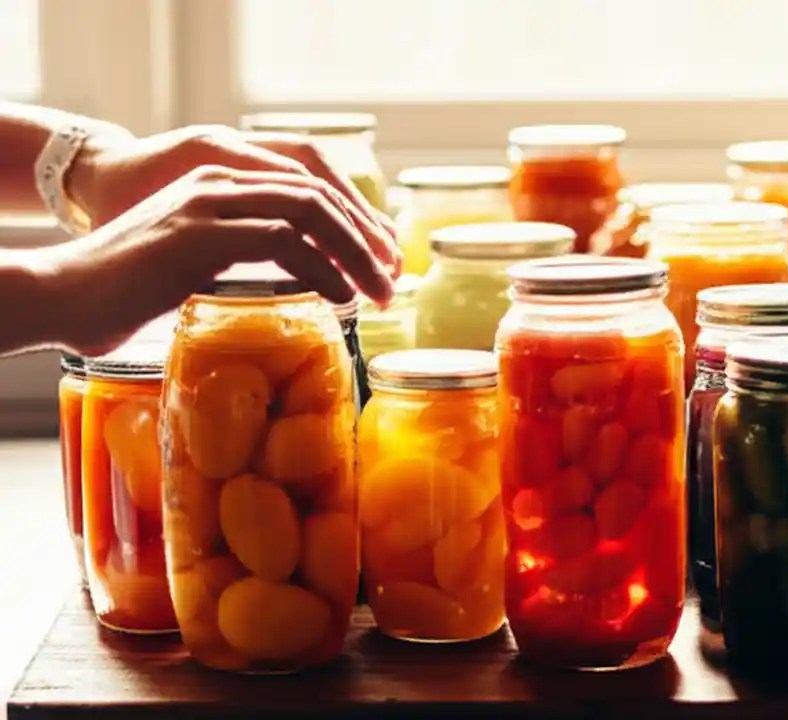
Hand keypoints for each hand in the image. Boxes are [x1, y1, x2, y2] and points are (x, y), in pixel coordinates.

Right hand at [64, 124, 399, 272]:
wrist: (61, 293)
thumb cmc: (122, 293)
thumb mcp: (192, 268)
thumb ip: (235, 266)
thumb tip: (286, 300)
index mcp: (221, 185)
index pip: (306, 189)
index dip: (353, 222)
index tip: (381, 260)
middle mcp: (219, 183)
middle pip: (318, 194)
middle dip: (365, 236)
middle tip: (392, 277)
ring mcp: (210, 204)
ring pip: (309, 212)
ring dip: (354, 254)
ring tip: (378, 293)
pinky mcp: (201, 236)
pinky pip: (284, 242)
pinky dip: (324, 270)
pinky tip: (341, 297)